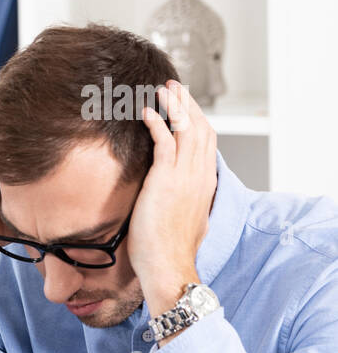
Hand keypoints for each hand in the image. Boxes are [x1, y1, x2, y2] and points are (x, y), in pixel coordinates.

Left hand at [129, 81, 217, 313]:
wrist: (169, 266)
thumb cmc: (168, 250)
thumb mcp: (182, 217)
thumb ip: (181, 199)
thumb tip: (171, 194)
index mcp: (205, 184)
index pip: (206, 141)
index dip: (196, 119)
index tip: (184, 104)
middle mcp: (199, 176)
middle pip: (199, 128)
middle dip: (187, 104)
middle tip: (174, 86)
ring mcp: (185, 177)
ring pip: (186, 130)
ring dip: (174, 106)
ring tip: (161, 89)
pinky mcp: (166, 181)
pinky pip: (165, 143)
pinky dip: (157, 124)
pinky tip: (145, 113)